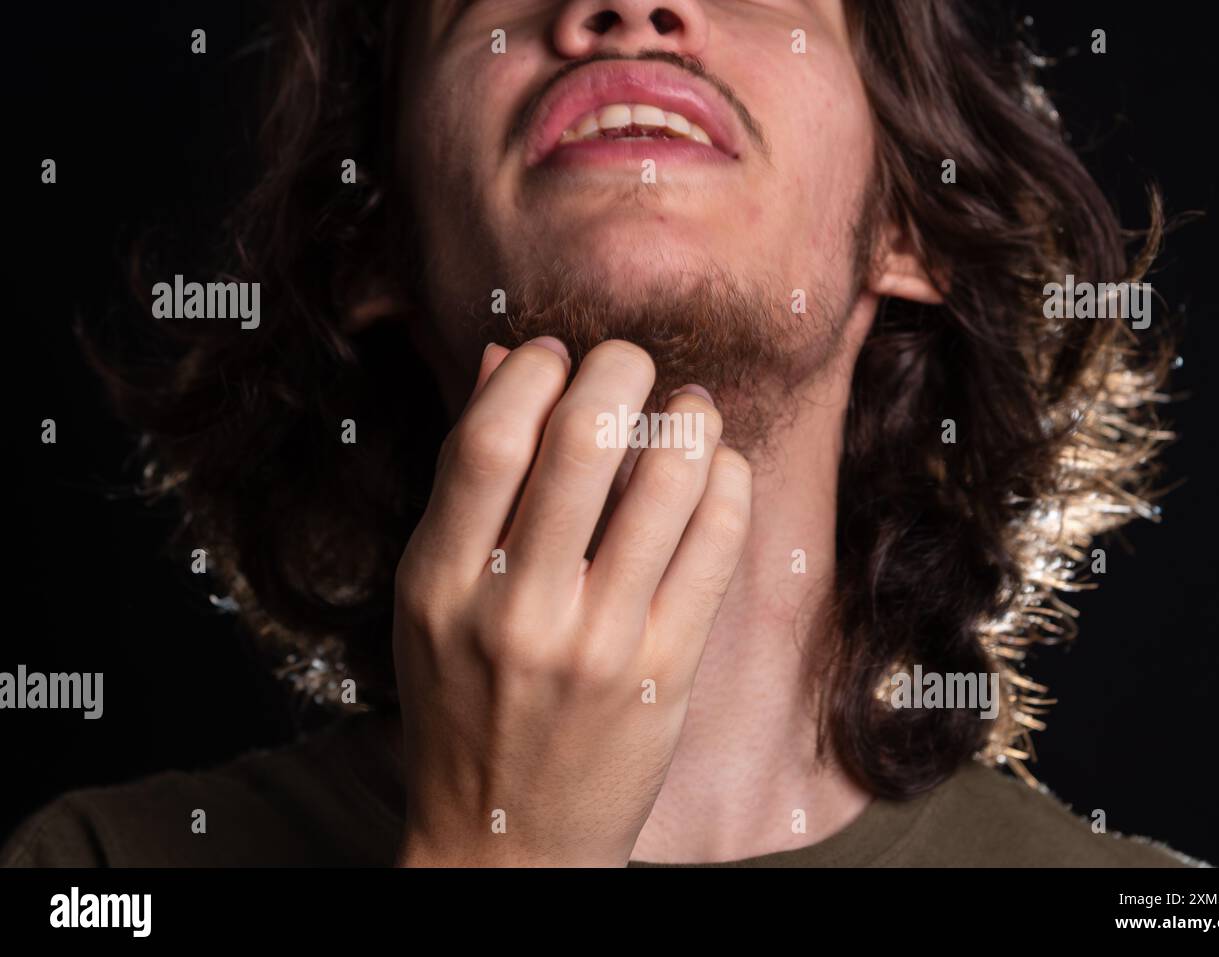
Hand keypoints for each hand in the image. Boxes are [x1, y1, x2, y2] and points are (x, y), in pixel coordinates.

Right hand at [393, 337, 751, 865]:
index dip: (533, 371)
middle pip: (581, 444)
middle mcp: (514, 611)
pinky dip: (725, 484)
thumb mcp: (431, 598)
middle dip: (620, 371)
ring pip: (664, 485)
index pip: (488, 440)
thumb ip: (464, 480)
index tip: (556, 355)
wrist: (507, 840)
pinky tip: (717, 469)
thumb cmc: (463, 704)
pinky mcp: (663, 675)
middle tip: (632, 363)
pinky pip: (715, 549)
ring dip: (687, 421)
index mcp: (439, 583)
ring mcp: (595, 646)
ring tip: (687, 410)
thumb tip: (503, 360)